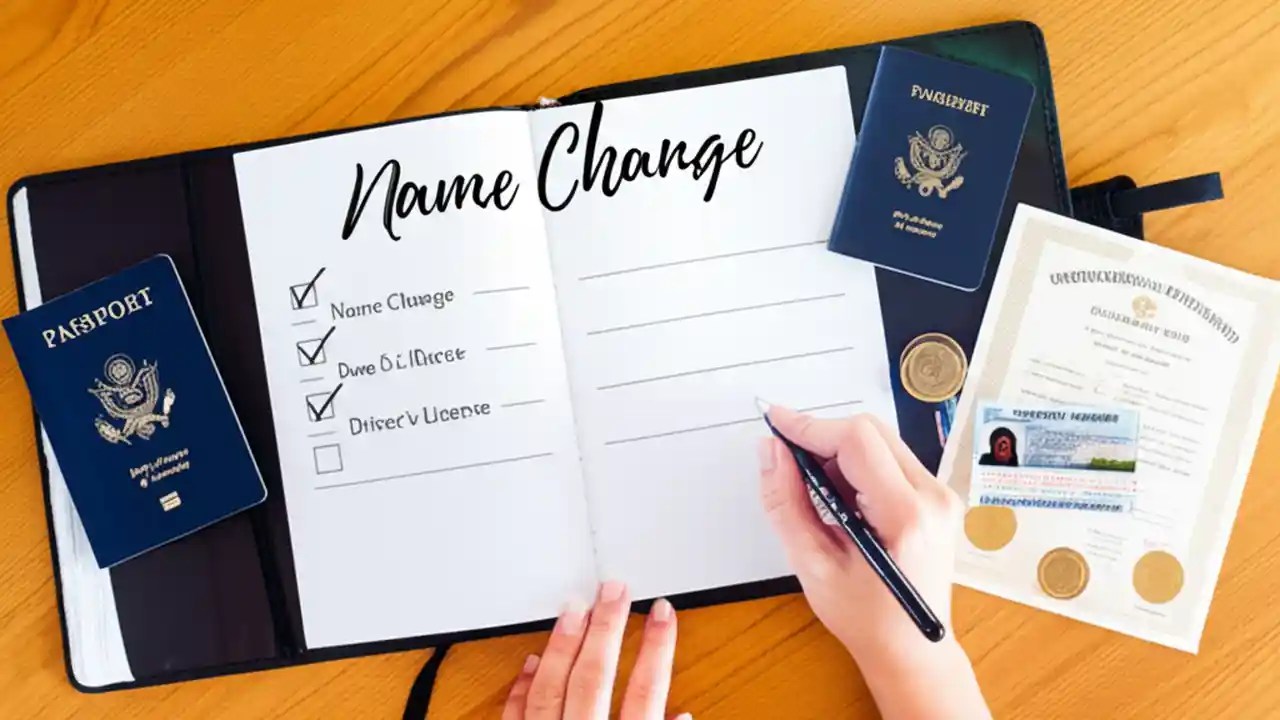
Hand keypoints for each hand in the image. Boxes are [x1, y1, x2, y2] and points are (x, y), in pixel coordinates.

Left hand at [503, 581, 690, 719]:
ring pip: (551, 689)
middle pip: (594, 678)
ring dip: (562, 646)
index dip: (657, 648)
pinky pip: (516, 717)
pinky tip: (531, 661)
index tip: (662, 612)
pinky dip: (523, 688)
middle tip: (614, 591)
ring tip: (573, 610)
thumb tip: (683, 716)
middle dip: (605, 628)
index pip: (645, 692)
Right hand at [758, 408, 988, 719]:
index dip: (809, 426)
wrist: (912, 650)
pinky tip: (842, 502)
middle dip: (823, 438)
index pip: (856, 440)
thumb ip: (786, 503)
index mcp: (906, 515)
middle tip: (789, 463)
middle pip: (871, 431)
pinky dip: (858, 467)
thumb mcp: (813, 565)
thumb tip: (769, 452)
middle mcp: (934, 497)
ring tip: (818, 495)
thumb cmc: (866, 620)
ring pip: (881, 441)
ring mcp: (941, 496)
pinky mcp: (937, 498)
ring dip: (840, 453)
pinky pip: (891, 460)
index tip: (775, 423)